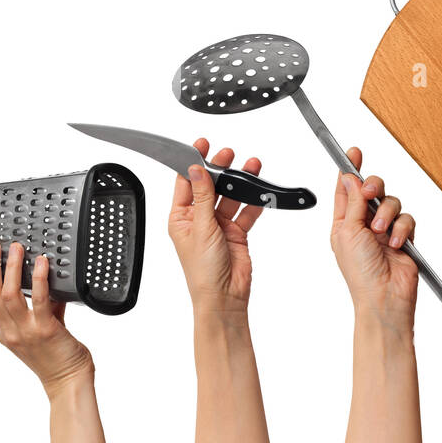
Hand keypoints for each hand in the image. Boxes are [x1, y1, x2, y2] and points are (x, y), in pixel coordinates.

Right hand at [0, 241, 92, 392]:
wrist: (69, 382)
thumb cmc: (58, 359)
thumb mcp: (43, 330)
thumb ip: (46, 307)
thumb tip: (50, 283)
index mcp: (5, 332)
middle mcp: (10, 331)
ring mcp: (26, 332)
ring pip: (9, 295)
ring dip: (11, 268)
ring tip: (15, 249)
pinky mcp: (45, 331)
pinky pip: (40, 301)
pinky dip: (40, 279)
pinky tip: (41, 264)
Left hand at [167, 140, 265, 313]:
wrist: (224, 296)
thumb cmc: (203, 271)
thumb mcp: (200, 228)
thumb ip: (202, 197)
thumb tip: (196, 170)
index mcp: (180, 217)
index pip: (185, 182)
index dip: (193, 163)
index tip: (202, 146)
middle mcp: (199, 219)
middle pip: (210, 186)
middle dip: (220, 169)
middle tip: (229, 155)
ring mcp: (219, 225)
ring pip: (230, 196)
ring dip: (240, 183)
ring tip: (250, 167)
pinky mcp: (237, 233)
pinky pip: (246, 212)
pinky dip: (254, 202)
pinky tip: (261, 192)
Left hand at [330, 147, 417, 320]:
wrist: (383, 297)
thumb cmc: (360, 274)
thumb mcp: (348, 232)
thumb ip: (352, 202)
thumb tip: (351, 178)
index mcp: (344, 222)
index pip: (346, 189)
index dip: (350, 170)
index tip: (354, 152)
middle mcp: (364, 224)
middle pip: (373, 190)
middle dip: (373, 189)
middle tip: (370, 194)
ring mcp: (384, 230)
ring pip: (392, 203)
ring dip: (387, 215)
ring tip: (381, 232)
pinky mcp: (403, 237)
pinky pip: (407, 219)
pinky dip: (401, 229)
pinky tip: (395, 243)